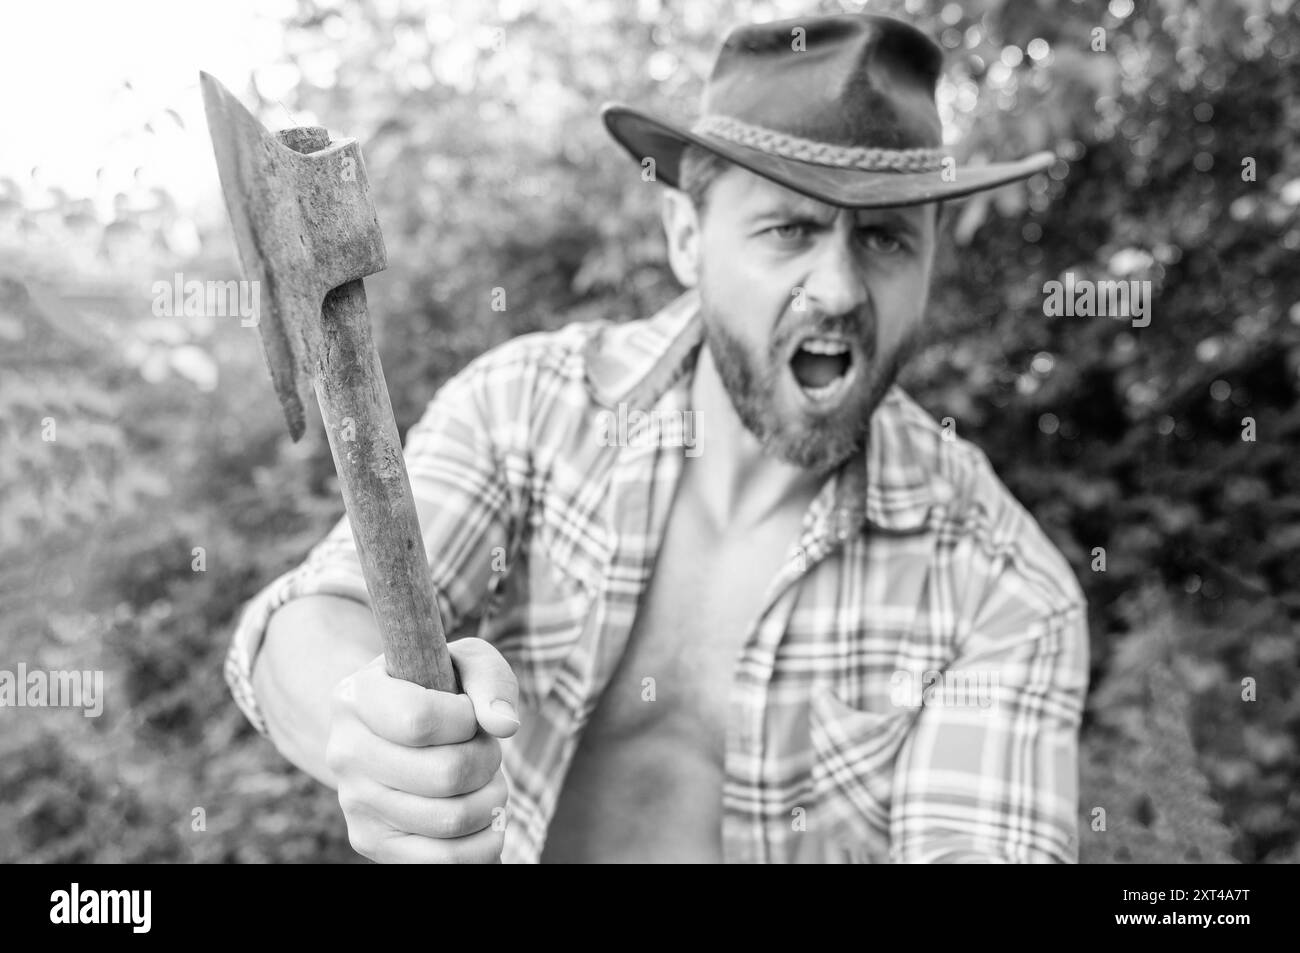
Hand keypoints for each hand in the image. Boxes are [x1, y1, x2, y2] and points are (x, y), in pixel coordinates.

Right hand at [325, 638, 520, 862]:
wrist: (393, 729)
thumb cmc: (438, 690)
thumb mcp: (464, 663)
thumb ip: (489, 680)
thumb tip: (504, 725)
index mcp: (356, 696)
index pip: (421, 720)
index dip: (465, 720)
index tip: (469, 714)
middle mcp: (344, 752)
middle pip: (445, 774)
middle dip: (486, 760)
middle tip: (486, 749)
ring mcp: (353, 802)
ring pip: (451, 819)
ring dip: (491, 800)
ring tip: (486, 780)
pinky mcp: (369, 843)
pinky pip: (443, 860)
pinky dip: (483, 843)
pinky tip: (484, 817)